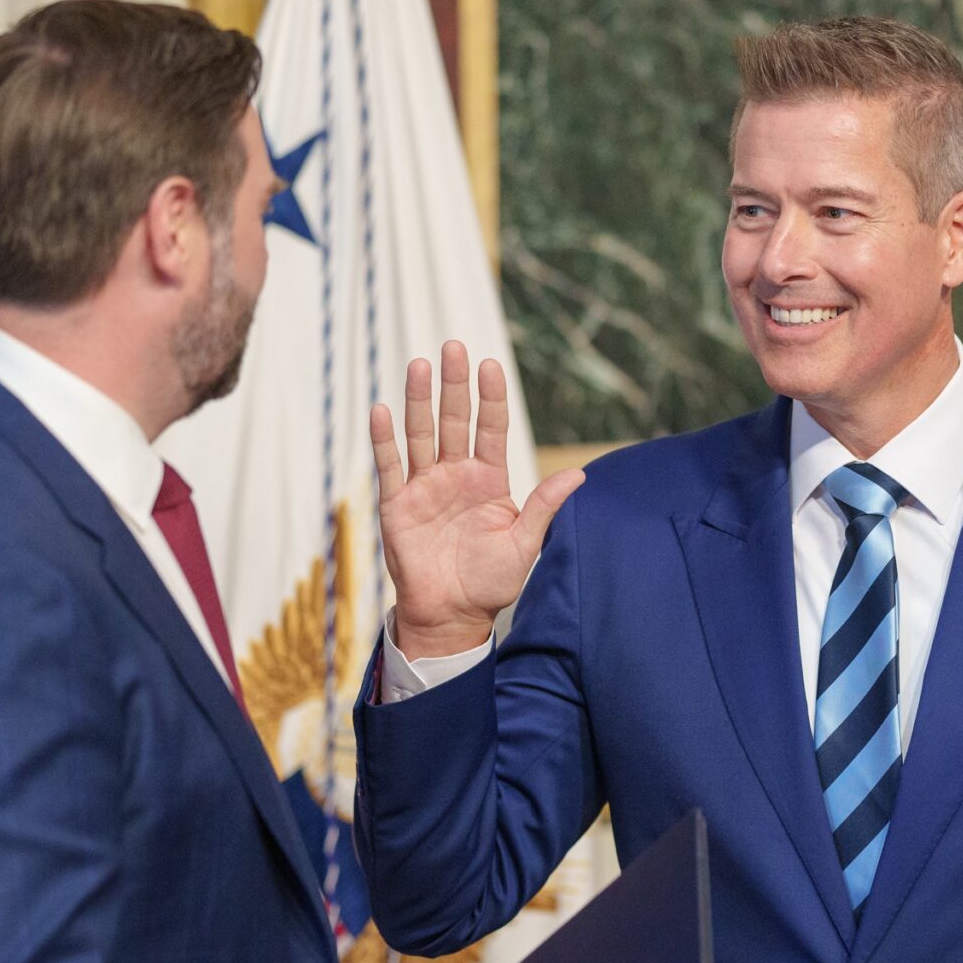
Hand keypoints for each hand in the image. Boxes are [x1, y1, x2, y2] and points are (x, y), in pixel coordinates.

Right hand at [372, 343, 585, 658]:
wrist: (452, 616)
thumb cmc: (490, 582)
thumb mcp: (524, 543)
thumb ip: (544, 507)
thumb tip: (579, 475)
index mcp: (488, 480)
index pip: (490, 428)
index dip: (490, 397)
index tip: (489, 364)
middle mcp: (455, 474)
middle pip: (453, 420)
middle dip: (453, 385)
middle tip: (452, 347)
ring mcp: (425, 486)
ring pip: (421, 434)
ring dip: (419, 400)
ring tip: (419, 364)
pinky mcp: (398, 505)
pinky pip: (390, 467)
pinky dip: (384, 439)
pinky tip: (382, 409)